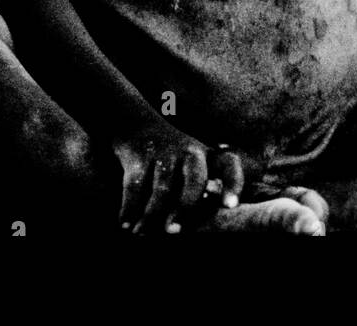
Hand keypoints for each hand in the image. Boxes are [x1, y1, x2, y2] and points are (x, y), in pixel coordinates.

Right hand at [111, 121, 243, 234]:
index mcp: (208, 157)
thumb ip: (202, 194)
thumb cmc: (171, 160)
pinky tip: (124, 223)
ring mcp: (165, 151)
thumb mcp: (191, 167)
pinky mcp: (139, 153)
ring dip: (150, 216)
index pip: (229, 165)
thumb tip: (204, 225)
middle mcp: (190, 152)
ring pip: (162, 189)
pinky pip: (135, 186)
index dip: (233, 184)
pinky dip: (129, 208)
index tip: (230, 206)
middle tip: (172, 232)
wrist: (136, 124)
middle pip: (195, 180)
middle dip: (185, 208)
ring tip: (141, 233)